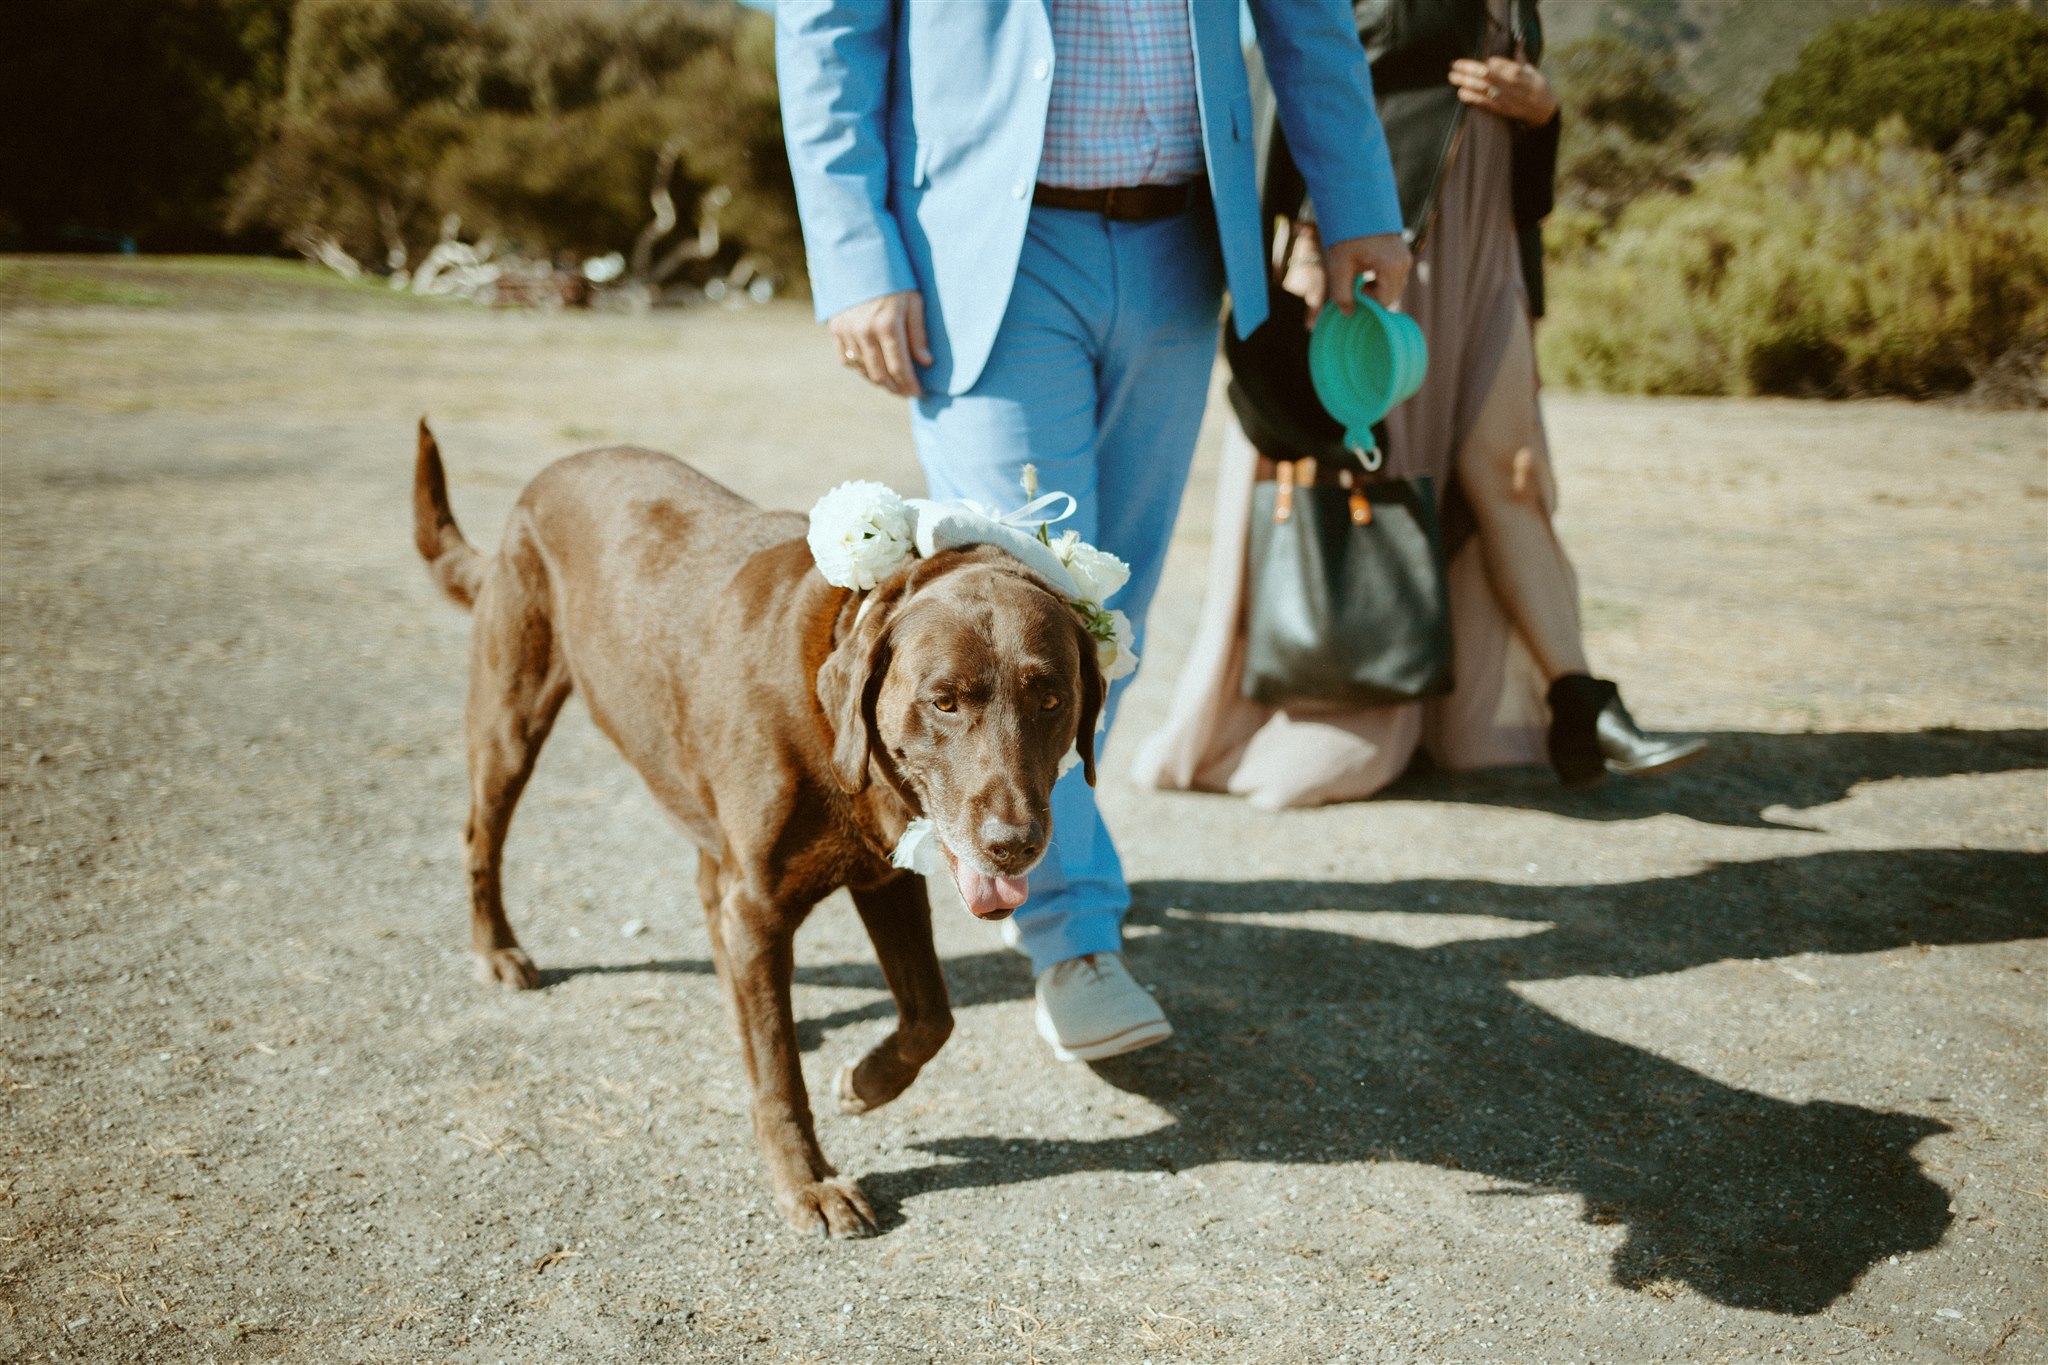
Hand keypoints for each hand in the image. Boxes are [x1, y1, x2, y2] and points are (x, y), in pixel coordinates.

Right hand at [828, 290, 932, 396]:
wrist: (860, 260)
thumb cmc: (894, 280)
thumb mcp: (913, 301)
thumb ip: (918, 333)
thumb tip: (925, 362)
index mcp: (887, 325)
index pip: (900, 367)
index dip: (910, 384)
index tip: (918, 393)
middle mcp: (865, 331)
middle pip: (880, 374)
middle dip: (895, 388)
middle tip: (906, 393)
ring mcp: (847, 331)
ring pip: (863, 370)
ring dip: (878, 381)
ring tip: (892, 384)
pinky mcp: (836, 329)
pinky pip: (846, 360)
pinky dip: (860, 369)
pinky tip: (872, 370)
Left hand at [1280, 226, 1410, 323]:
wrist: (1355, 208)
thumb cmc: (1345, 237)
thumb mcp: (1338, 268)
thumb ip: (1342, 295)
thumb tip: (1349, 314)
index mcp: (1391, 266)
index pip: (1385, 301)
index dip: (1368, 302)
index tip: (1354, 290)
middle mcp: (1404, 263)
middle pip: (1392, 296)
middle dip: (1374, 296)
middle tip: (1356, 283)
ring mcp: (1406, 257)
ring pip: (1395, 288)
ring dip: (1378, 288)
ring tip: (1361, 276)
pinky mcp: (1403, 254)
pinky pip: (1396, 277)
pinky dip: (1382, 280)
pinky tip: (1368, 270)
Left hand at [1449, 56, 1557, 127]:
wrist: (1543, 109)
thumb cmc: (1536, 85)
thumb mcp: (1531, 69)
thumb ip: (1520, 56)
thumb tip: (1519, 41)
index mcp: (1517, 71)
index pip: (1496, 63)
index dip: (1481, 61)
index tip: (1470, 59)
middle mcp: (1509, 84)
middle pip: (1485, 74)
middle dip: (1468, 69)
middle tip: (1454, 65)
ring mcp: (1504, 97)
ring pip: (1482, 88)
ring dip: (1466, 82)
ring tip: (1452, 77)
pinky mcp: (1501, 109)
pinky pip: (1484, 103)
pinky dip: (1472, 98)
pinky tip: (1461, 93)